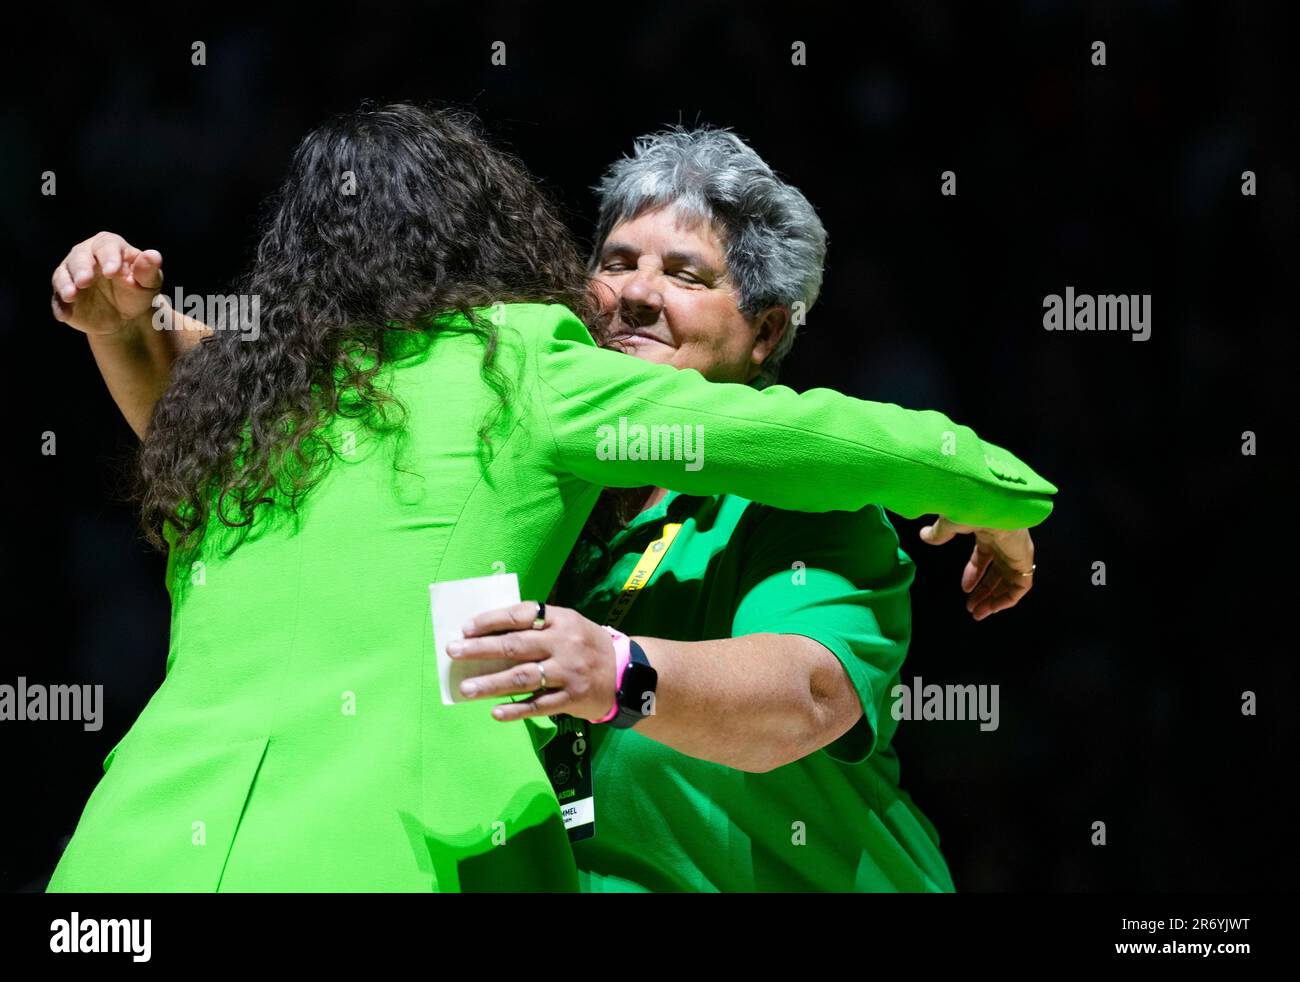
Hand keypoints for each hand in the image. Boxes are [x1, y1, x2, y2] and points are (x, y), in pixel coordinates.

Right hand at [51, 231, 165, 336]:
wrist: (126, 316)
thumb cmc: (138, 291)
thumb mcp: (148, 283)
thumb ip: (148, 270)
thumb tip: (154, 255)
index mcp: (109, 246)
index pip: (106, 246)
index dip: (108, 258)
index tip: (113, 272)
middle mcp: (85, 255)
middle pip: (79, 257)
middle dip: (81, 269)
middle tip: (85, 281)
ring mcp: (71, 275)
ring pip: (63, 275)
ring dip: (65, 285)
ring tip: (71, 296)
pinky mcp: (62, 294)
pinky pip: (57, 299)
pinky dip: (60, 306)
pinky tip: (64, 315)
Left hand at [449, 603, 618, 721]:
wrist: (626, 673)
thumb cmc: (586, 646)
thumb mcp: (569, 625)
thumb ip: (537, 627)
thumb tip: (489, 636)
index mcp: (561, 619)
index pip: (521, 615)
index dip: (491, 620)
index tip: (466, 628)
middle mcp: (564, 643)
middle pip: (516, 646)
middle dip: (481, 650)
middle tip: (454, 653)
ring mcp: (568, 672)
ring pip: (523, 677)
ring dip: (491, 683)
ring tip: (466, 689)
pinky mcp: (572, 698)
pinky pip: (539, 705)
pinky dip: (516, 710)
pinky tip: (495, 712)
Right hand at [919, 517, 1035, 620]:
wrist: (992, 503)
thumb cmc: (971, 509)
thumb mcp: (950, 523)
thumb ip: (939, 533)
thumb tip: (924, 535)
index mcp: (988, 532)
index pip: (984, 557)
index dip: (973, 574)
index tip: (963, 589)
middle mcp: (1004, 543)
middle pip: (996, 573)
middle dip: (983, 592)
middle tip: (970, 608)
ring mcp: (1016, 552)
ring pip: (1008, 582)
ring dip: (994, 599)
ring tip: (978, 613)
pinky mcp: (1024, 560)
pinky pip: (1021, 586)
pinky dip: (1008, 599)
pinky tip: (993, 608)